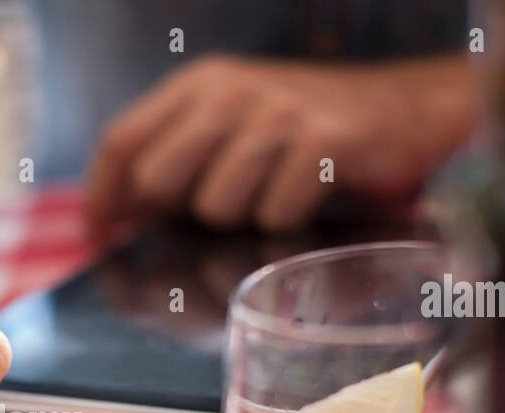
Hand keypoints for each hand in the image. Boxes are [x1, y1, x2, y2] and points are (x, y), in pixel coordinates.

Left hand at [87, 54, 472, 234]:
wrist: (407, 109)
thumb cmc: (306, 131)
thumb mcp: (231, 127)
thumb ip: (173, 157)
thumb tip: (119, 209)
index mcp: (200, 83)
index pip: (120, 140)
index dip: (100, 196)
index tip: (97, 236)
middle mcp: (231, 90)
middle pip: (157, 179)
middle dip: (181, 209)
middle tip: (226, 202)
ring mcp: (278, 113)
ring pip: (214, 205)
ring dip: (242, 216)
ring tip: (276, 190)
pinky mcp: (322, 141)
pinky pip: (273, 213)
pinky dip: (288, 219)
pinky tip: (309, 192)